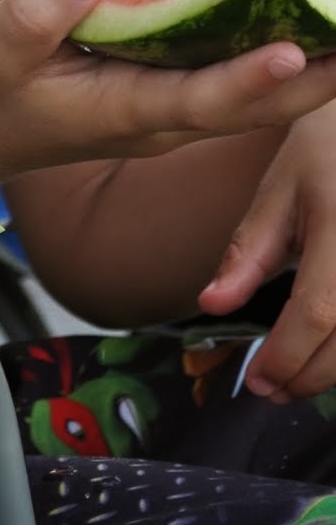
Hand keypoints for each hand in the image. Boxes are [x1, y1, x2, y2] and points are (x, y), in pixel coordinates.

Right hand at [0, 0, 335, 197]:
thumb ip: (32, 16)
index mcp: (123, 113)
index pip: (201, 101)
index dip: (250, 80)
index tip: (300, 52)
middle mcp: (160, 116)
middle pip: (254, 105)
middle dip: (316, 74)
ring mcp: (165, 103)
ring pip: (252, 88)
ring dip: (308, 58)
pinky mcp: (160, 82)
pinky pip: (226, 65)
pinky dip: (264, 36)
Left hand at [198, 98, 335, 401]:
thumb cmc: (327, 147)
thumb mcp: (281, 187)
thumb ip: (249, 250)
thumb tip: (211, 305)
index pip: (318, 313)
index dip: (287, 357)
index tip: (257, 381)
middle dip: (309, 375)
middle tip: (271, 388)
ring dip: (334, 370)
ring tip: (297, 377)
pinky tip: (328, 350)